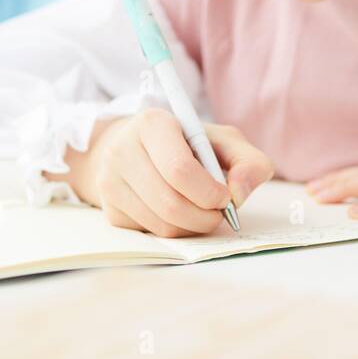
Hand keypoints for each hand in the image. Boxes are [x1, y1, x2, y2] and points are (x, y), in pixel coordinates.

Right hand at [59, 109, 273, 237]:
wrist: (138, 148)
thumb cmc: (187, 144)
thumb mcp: (222, 141)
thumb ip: (248, 161)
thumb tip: (239, 195)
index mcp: (152, 124)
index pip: (179, 169)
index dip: (208, 192)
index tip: (225, 196)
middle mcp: (122, 151)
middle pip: (170, 203)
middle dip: (205, 217)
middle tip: (219, 213)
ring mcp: (110, 182)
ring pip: (161, 225)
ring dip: (192, 228)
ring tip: (202, 212)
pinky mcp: (109, 210)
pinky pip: (150, 234)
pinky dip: (174, 231)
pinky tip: (179, 213)